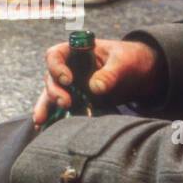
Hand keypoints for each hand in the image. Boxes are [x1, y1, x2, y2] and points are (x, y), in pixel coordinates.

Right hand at [31, 38, 162, 129]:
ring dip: (46, 108)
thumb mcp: (123, 62)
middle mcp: (68, 68)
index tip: (67, 80)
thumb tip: (96, 88)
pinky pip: (60, 110)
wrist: (140, 74)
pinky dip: (54, 119)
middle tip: (65, 103)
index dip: (56, 67)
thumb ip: (110, 73)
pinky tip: (45, 131)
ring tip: (41, 123)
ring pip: (51, 96)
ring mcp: (71, 87)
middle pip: (51, 78)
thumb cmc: (130, 59)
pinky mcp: (77, 102)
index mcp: (76, 51)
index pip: (55, 55)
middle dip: (54, 92)